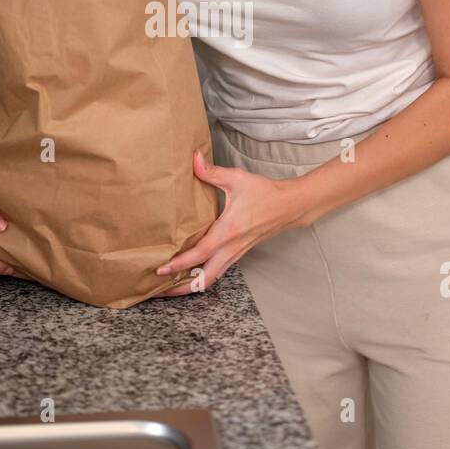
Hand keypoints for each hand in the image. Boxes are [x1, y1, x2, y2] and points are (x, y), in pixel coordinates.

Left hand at [153, 148, 302, 296]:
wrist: (289, 206)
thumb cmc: (264, 193)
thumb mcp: (237, 179)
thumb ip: (212, 172)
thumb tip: (194, 158)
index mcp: (228, 231)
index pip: (200, 254)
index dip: (180, 264)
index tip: (161, 269)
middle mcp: (231, 248)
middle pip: (205, 279)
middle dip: (182, 287)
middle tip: (160, 290)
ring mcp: (236, 253)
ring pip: (212, 278)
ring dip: (192, 285)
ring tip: (171, 286)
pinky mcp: (238, 253)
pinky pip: (218, 271)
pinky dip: (203, 277)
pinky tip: (191, 273)